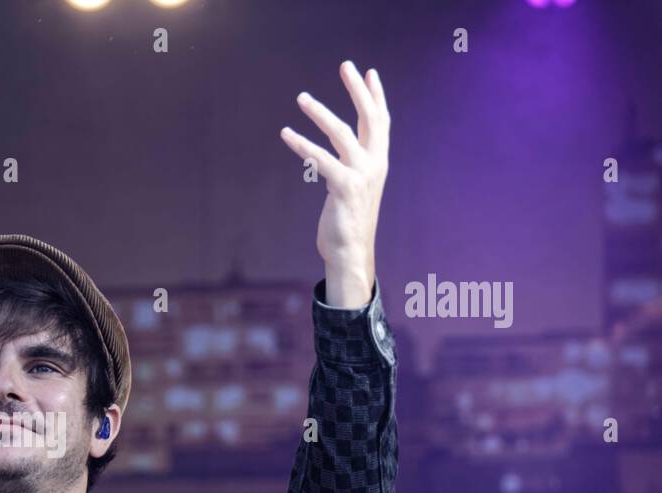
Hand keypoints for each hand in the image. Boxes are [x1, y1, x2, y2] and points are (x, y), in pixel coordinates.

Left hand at [280, 61, 389, 306]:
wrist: (350, 254)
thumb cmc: (347, 223)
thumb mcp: (353, 190)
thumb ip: (349, 168)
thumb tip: (338, 155)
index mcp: (378, 163)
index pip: (380, 122)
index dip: (375, 96)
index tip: (369, 73)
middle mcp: (374, 165)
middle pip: (370, 118)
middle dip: (358, 89)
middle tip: (346, 65)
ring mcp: (362, 175)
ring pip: (342, 133)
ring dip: (320, 112)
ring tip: (301, 98)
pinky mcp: (344, 187)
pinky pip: (321, 158)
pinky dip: (302, 144)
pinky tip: (286, 134)